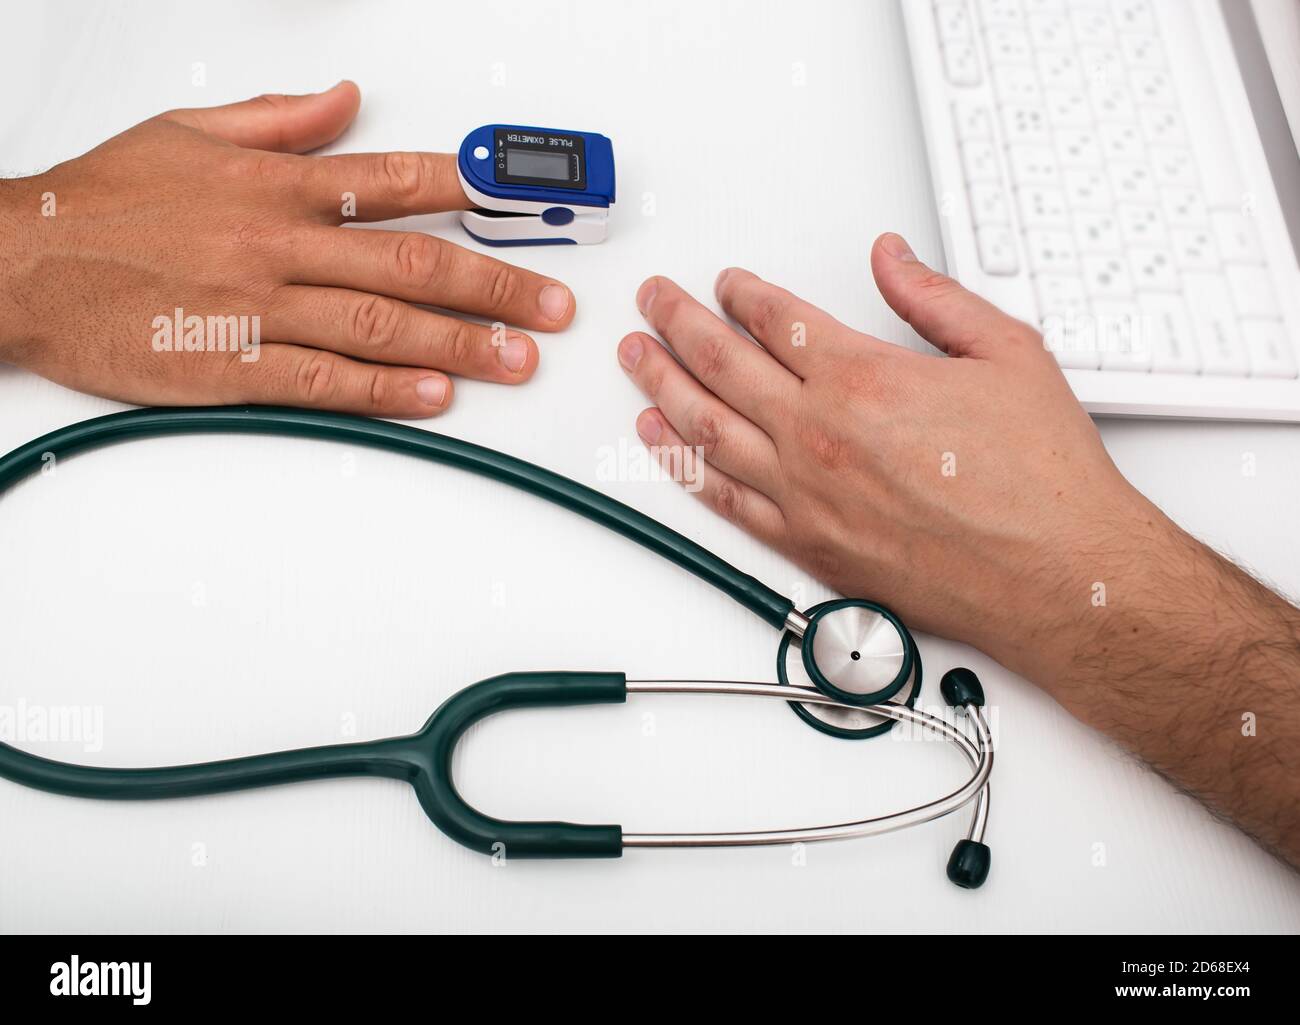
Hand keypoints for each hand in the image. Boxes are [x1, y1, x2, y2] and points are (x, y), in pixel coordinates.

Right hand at [0, 81, 574, 417]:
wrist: (18, 262)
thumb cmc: (102, 202)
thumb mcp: (188, 130)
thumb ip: (279, 117)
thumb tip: (346, 98)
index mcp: (272, 183)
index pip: (395, 180)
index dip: (473, 193)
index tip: (528, 206)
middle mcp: (275, 242)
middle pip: (409, 263)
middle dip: (495, 284)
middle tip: (551, 305)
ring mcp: (254, 308)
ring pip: (378, 326)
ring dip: (459, 344)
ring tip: (518, 359)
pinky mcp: (227, 367)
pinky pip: (321, 380)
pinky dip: (383, 388)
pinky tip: (433, 395)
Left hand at [617, 232, 1163, 683]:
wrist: (1057, 574)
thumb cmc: (1040, 478)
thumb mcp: (1006, 352)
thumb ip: (934, 299)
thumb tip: (891, 259)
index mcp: (862, 377)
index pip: (774, 318)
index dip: (741, 293)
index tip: (725, 284)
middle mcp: (818, 433)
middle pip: (721, 363)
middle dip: (677, 323)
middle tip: (653, 300)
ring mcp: (804, 494)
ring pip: (705, 427)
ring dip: (660, 384)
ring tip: (635, 356)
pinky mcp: (805, 546)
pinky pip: (722, 498)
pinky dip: (681, 465)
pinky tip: (657, 441)